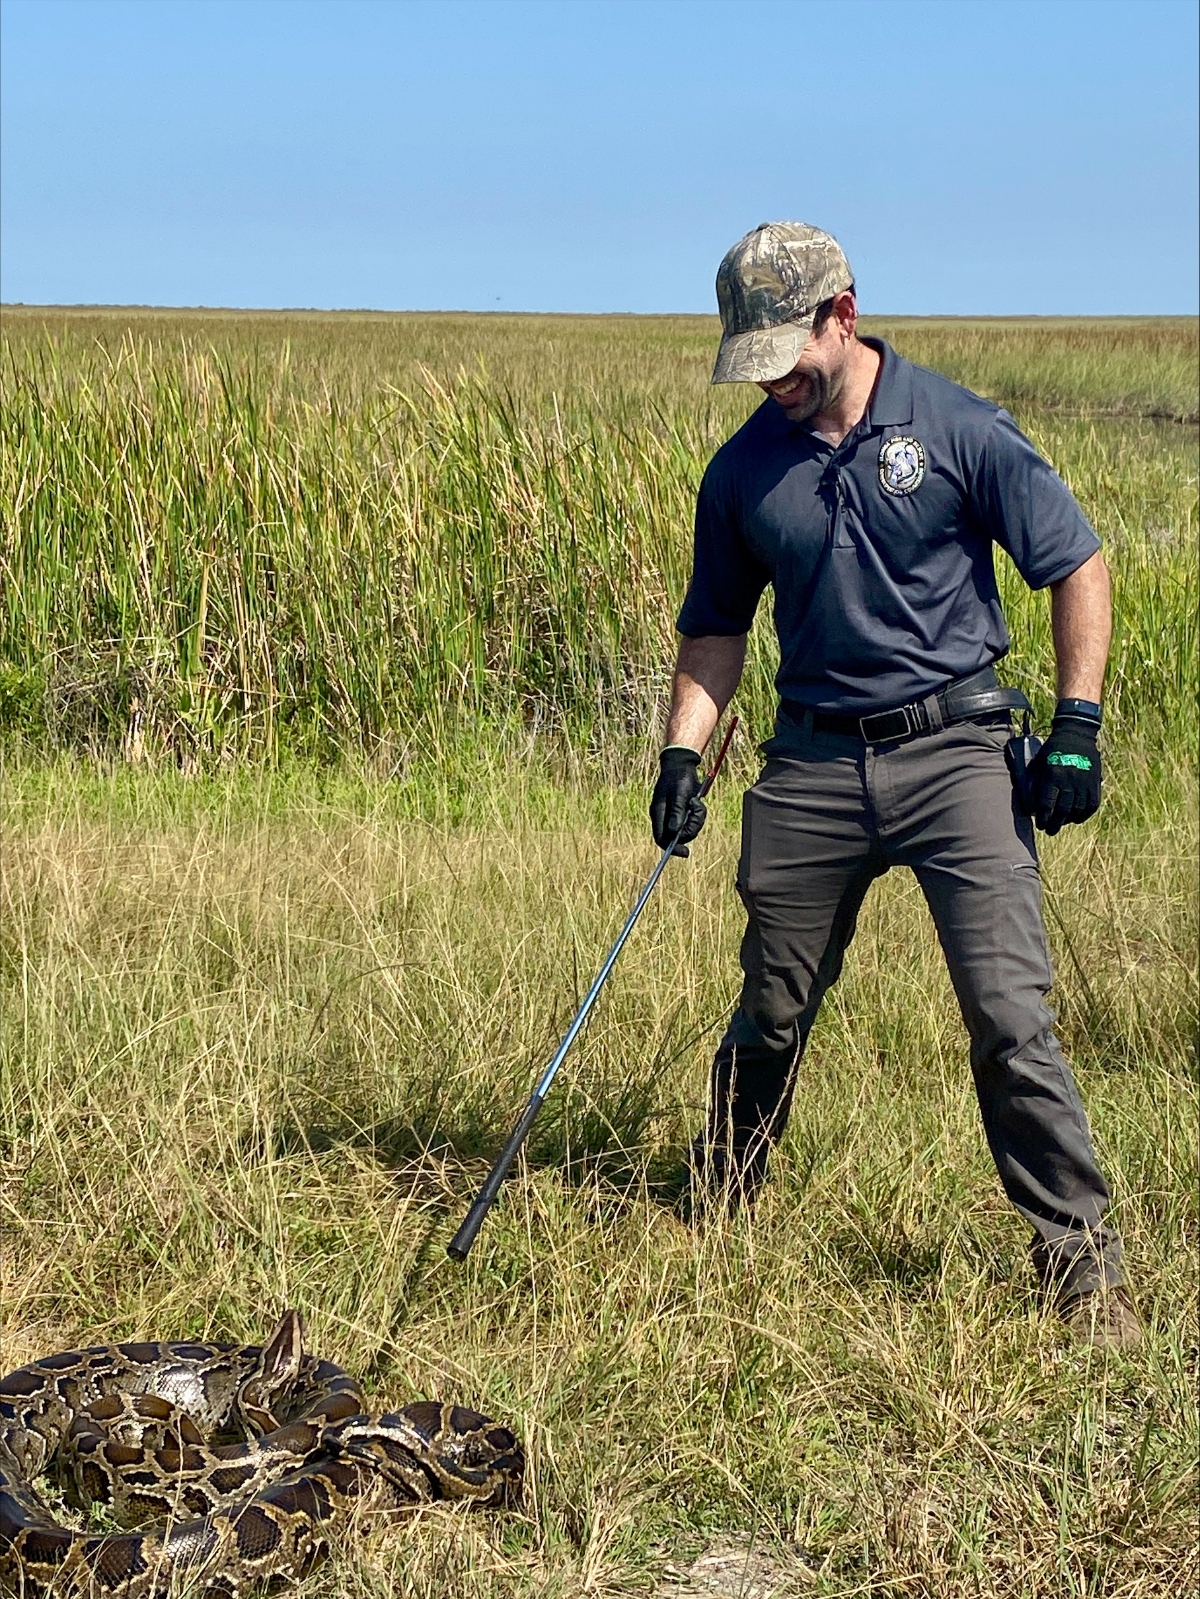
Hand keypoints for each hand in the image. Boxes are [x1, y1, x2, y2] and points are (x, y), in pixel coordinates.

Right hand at [650, 747, 706, 856]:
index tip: (686, 852)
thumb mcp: (679, 793)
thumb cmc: (679, 777)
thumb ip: (677, 812)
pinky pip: (691, 822)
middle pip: (677, 836)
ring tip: (697, 804)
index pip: (661, 838)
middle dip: (691, 828)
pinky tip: (697, 802)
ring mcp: (673, 815)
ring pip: (686, 830)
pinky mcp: (682, 813)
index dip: (672, 848)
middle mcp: (664, 817)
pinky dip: (697, 815)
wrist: (682, 765)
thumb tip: (674, 832)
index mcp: (658, 813)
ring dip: (696, 820)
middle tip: (697, 811)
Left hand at [1028, 715, 1101, 833]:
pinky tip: (1077, 818)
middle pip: (1063, 810)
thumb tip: (1029, 804)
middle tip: (1049, 831)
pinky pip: (1092, 804)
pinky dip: (1085, 814)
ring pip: (1078, 809)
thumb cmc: (1051, 750)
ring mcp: (1084, 782)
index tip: (1040, 825)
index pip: (1047, 804)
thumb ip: (1033, 783)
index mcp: (1053, 776)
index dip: (1044, 818)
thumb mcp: (1037, 763)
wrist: (1076, 735)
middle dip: (1055, 824)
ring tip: (1061, 824)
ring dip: (1069, 820)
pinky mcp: (1095, 782)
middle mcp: (1070, 780)